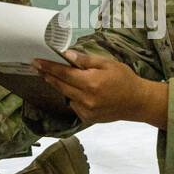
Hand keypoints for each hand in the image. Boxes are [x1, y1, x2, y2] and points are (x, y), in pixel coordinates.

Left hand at [33, 50, 167, 126]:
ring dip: (62, 86)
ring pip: (66, 96)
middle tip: (39, 67)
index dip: (48, 67)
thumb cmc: (124, 79)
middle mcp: (86, 99)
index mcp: (91, 83)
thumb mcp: (107, 64)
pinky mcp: (88, 118)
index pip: (63, 73)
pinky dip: (73, 97)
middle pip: (60, 85)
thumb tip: (67, 55)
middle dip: (48, 75)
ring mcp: (86, 111)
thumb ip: (86, 61)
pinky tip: (81, 92)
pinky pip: (74, 105)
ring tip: (62, 77)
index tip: (36, 61)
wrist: (137, 102)